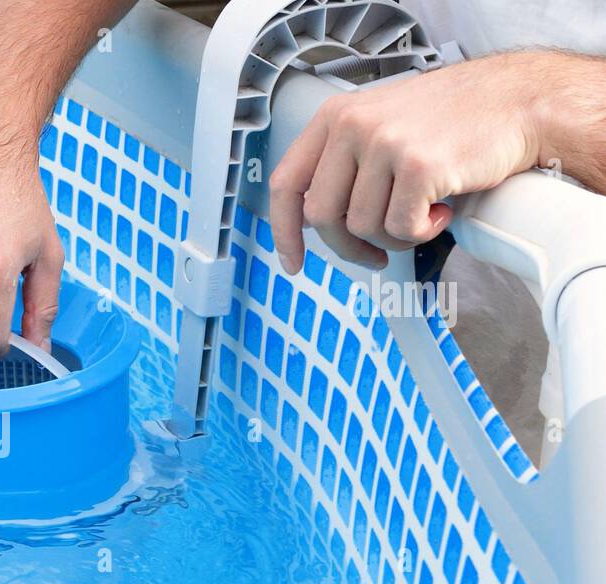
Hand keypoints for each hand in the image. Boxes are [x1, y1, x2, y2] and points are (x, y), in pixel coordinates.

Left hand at [269, 52, 549, 274]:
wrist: (517, 102)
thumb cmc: (452, 121)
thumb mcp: (381, 124)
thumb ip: (343, 162)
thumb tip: (313, 219)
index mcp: (335, 117)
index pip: (286, 184)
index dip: (284, 232)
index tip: (294, 263)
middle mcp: (353, 126)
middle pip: (322, 217)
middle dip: (348, 246)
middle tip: (378, 253)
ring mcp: (385, 144)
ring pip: (363, 227)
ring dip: (395, 236)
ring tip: (424, 213)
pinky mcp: (418, 167)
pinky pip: (402, 229)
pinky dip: (423, 232)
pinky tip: (443, 209)